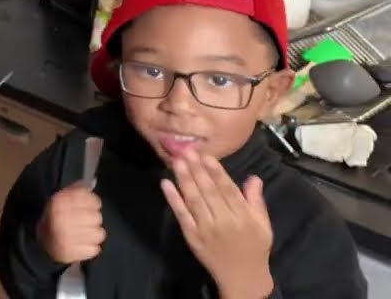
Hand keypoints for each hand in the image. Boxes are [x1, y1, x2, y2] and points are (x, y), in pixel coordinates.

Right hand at [36, 183, 105, 263]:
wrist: (42, 241)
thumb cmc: (55, 216)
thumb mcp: (61, 198)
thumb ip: (76, 190)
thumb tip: (91, 184)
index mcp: (58, 203)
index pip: (93, 201)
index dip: (93, 203)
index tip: (88, 206)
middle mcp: (61, 220)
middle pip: (97, 217)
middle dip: (93, 219)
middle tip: (84, 221)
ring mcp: (66, 239)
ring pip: (99, 234)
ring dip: (93, 233)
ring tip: (84, 233)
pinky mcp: (72, 254)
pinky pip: (95, 249)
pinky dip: (90, 247)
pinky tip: (82, 243)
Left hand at [160, 152, 273, 297]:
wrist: (242, 277)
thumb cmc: (254, 247)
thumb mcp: (263, 224)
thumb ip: (255, 200)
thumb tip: (254, 177)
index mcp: (243, 216)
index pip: (227, 189)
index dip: (216, 171)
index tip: (206, 155)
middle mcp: (224, 221)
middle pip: (208, 191)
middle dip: (197, 169)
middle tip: (186, 150)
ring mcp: (206, 229)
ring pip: (194, 200)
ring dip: (184, 179)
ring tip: (177, 161)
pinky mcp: (192, 236)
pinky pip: (181, 215)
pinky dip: (173, 199)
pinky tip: (165, 184)